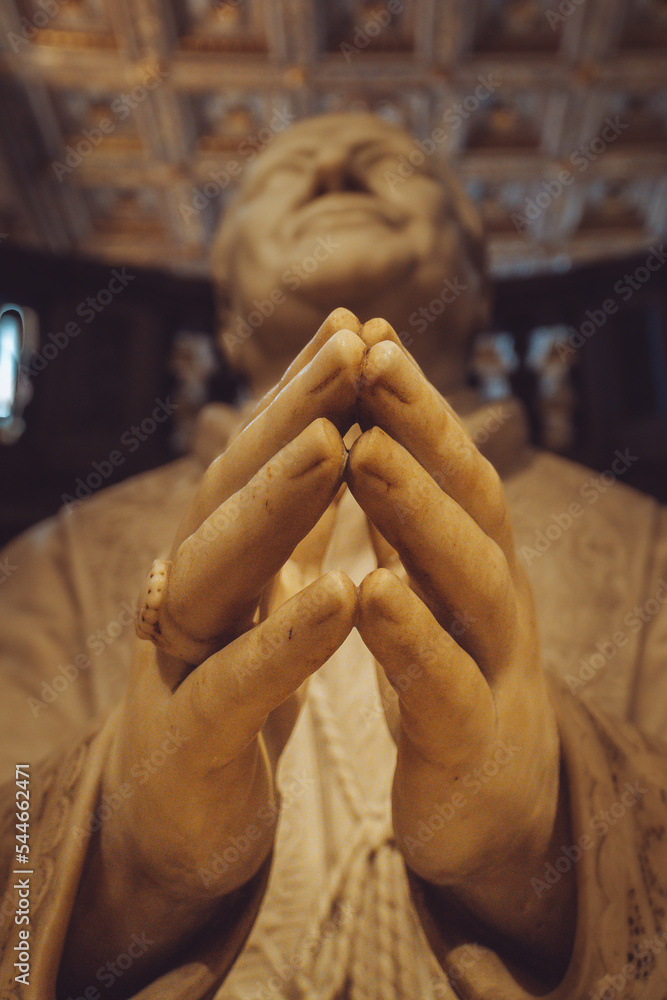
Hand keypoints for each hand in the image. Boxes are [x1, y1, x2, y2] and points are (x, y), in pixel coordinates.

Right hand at [59, 309, 363, 996]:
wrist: (172, 823)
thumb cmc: (228, 701)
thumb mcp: (261, 599)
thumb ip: (287, 529)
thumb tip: (324, 442)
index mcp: (220, 561)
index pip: (262, 464)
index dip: (306, 395)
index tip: (359, 327)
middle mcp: (188, 595)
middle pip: (232, 491)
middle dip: (293, 414)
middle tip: (351, 345)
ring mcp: (179, 664)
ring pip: (217, 569)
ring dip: (276, 502)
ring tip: (335, 441)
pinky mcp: (190, 742)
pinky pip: (237, 685)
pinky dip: (284, 639)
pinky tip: (337, 594)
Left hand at [347, 323, 574, 974]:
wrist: (495, 813)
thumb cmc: (453, 680)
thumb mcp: (433, 591)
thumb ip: (410, 522)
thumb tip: (375, 429)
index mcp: (472, 560)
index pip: (446, 466)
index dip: (410, 401)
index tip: (365, 330)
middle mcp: (496, 598)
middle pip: (469, 501)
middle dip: (422, 426)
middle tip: (374, 354)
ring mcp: (495, 668)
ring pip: (467, 579)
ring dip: (418, 511)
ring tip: (368, 454)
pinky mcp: (472, 744)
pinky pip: (444, 686)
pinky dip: (410, 637)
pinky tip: (371, 593)